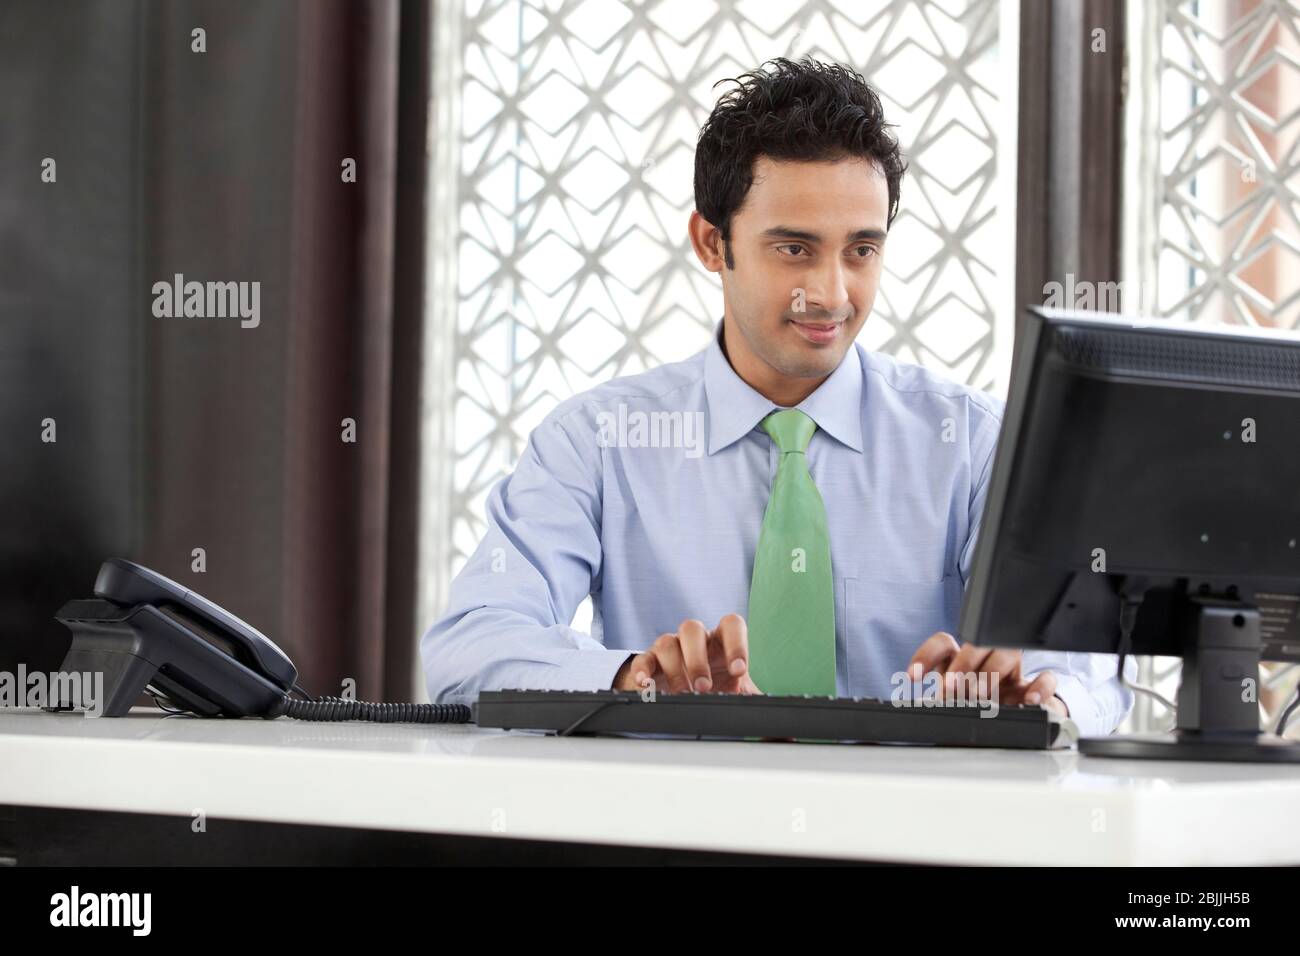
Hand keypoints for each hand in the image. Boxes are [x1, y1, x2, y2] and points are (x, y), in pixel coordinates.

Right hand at [613, 614, 762, 694]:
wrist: (682, 692)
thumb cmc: (715, 688)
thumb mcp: (738, 696)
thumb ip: (759, 708)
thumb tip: (787, 737)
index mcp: (721, 641)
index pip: (731, 625)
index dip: (736, 643)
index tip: (739, 670)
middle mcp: (695, 640)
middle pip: (692, 628)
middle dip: (698, 658)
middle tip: (704, 687)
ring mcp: (670, 648)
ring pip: (667, 641)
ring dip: (675, 668)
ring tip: (683, 693)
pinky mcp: (648, 663)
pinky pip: (642, 659)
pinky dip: (643, 670)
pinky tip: (648, 684)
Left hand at [906, 632, 1068, 716]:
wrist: (1012, 730)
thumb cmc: (975, 715)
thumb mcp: (952, 711)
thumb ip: (939, 708)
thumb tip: (922, 715)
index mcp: (960, 663)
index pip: (944, 644)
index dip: (926, 655)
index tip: (912, 677)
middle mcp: (986, 661)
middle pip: (976, 643)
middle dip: (961, 665)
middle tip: (951, 690)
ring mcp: (1013, 674)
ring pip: (1008, 652)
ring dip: (991, 674)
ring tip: (982, 698)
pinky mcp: (1036, 691)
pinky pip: (1046, 679)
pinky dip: (1039, 687)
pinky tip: (1028, 701)